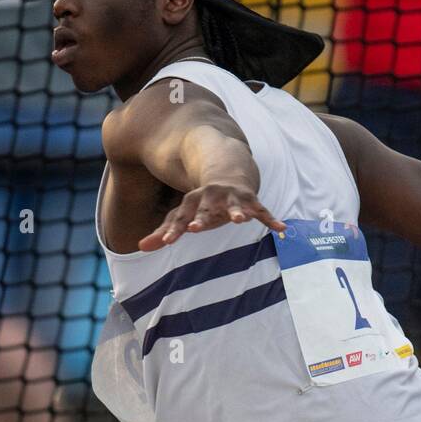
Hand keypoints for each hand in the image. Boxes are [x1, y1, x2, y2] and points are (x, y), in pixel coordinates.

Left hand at [138, 184, 285, 249]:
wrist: (228, 172)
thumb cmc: (203, 203)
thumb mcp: (183, 216)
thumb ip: (163, 232)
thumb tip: (139, 248)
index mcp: (193, 202)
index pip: (180, 218)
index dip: (173, 230)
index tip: (166, 242)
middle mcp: (211, 198)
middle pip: (205, 210)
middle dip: (202, 218)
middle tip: (195, 228)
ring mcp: (232, 198)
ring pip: (235, 206)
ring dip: (237, 212)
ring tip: (240, 221)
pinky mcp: (250, 200)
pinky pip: (262, 211)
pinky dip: (271, 219)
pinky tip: (281, 229)